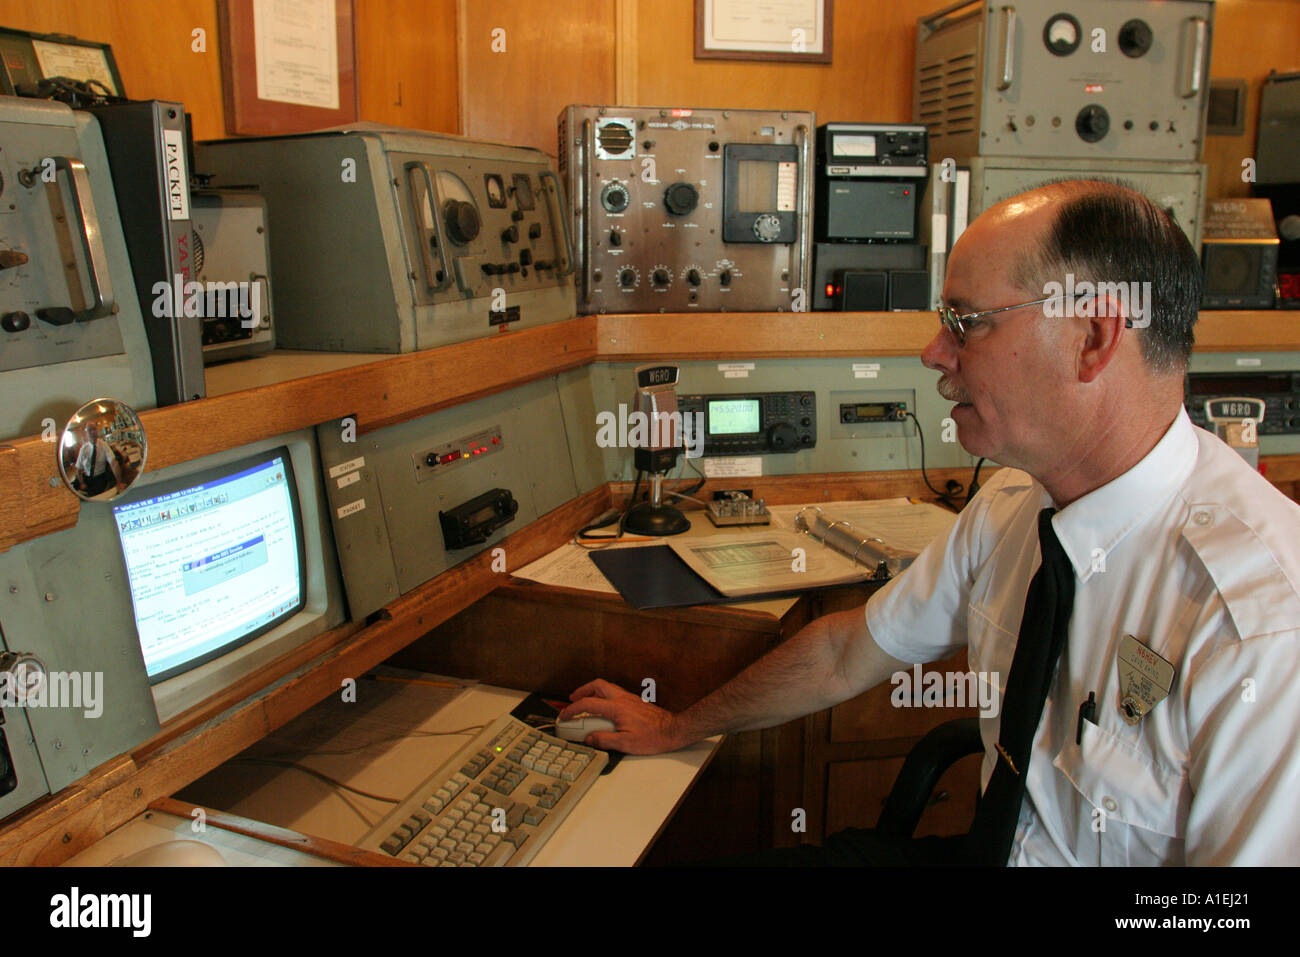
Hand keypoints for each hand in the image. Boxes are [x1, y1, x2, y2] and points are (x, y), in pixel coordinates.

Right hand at [560, 678, 687, 754]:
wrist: (672, 730)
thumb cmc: (653, 737)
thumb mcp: (626, 743)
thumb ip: (604, 740)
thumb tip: (590, 738)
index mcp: (616, 708)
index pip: (588, 704)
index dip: (572, 709)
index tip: (564, 715)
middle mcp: (622, 699)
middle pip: (596, 685)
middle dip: (581, 691)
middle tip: (572, 700)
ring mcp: (629, 698)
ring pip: (606, 687)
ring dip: (592, 692)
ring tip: (585, 703)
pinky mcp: (634, 701)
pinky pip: (613, 693)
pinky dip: (603, 696)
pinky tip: (603, 708)